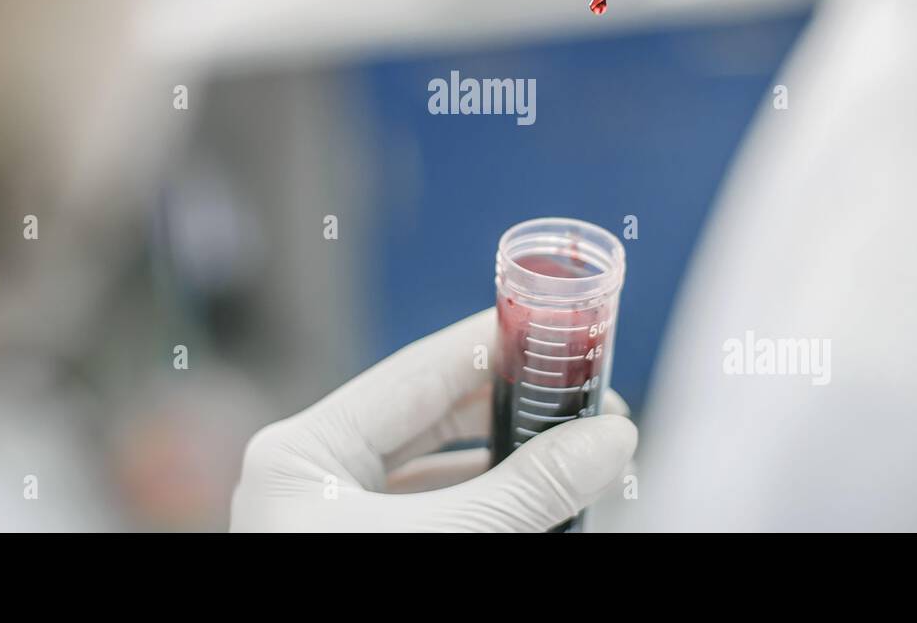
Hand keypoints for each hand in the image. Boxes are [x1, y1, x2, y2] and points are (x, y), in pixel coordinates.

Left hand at [231, 309, 636, 531]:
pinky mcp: (368, 553)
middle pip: (434, 417)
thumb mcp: (443, 545)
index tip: (562, 323)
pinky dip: (493, 504)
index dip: (495, 344)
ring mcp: (338, 520)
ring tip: (582, 445)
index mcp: (304, 450)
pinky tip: (545, 498)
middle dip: (517, 407)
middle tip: (590, 395)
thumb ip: (526, 489)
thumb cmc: (351, 616)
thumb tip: (611, 435)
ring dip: (513, 459)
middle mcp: (316, 476)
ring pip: (442, 469)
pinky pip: (438, 513)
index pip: (418, 372)